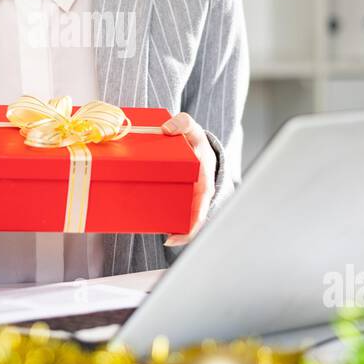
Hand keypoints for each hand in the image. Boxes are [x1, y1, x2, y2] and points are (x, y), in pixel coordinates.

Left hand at [161, 111, 215, 245]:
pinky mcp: (183, 197)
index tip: (176, 236)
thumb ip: (183, 123)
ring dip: (176, 231)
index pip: (201, 209)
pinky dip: (169, 222)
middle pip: (195, 221)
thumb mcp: (192, 128)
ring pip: (185, 220)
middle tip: (168, 241)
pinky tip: (159, 227)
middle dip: (184, 235)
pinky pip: (176, 212)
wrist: (198, 143)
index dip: (192, 226)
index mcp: (204, 181)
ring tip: (163, 237)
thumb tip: (168, 129)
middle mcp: (200, 194)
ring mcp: (192, 198)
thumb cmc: (195, 140)